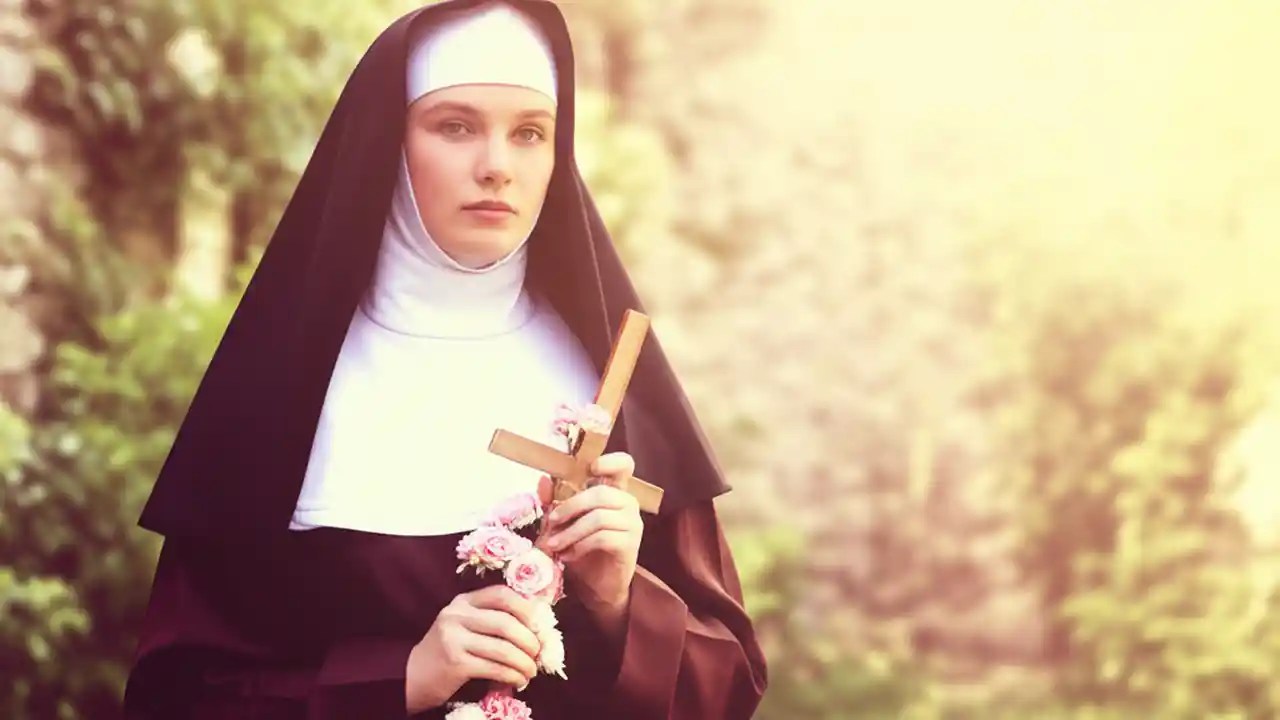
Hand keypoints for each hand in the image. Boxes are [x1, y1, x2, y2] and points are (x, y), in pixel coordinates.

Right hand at [405, 585, 542, 711]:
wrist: (412, 675)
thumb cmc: (447, 650)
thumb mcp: (465, 625)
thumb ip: (492, 620)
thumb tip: (537, 627)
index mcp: (463, 601)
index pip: (501, 594)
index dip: (526, 607)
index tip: (540, 624)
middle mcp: (457, 615)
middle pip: (506, 623)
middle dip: (529, 640)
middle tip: (538, 653)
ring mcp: (454, 638)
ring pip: (503, 648)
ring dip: (524, 662)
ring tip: (531, 671)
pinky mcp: (455, 663)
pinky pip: (495, 668)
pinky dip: (513, 675)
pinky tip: (519, 680)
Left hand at [541, 452, 641, 612]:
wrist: (597, 587)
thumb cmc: (582, 550)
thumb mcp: (564, 524)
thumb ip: (554, 501)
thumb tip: (543, 479)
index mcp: (614, 492)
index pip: (624, 466)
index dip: (611, 461)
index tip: (591, 468)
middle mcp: (628, 504)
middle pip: (602, 493)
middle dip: (571, 507)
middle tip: (550, 522)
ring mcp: (632, 524)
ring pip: (599, 517)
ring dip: (570, 532)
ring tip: (553, 546)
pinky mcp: (630, 545)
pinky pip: (602, 537)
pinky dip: (579, 546)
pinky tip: (567, 556)